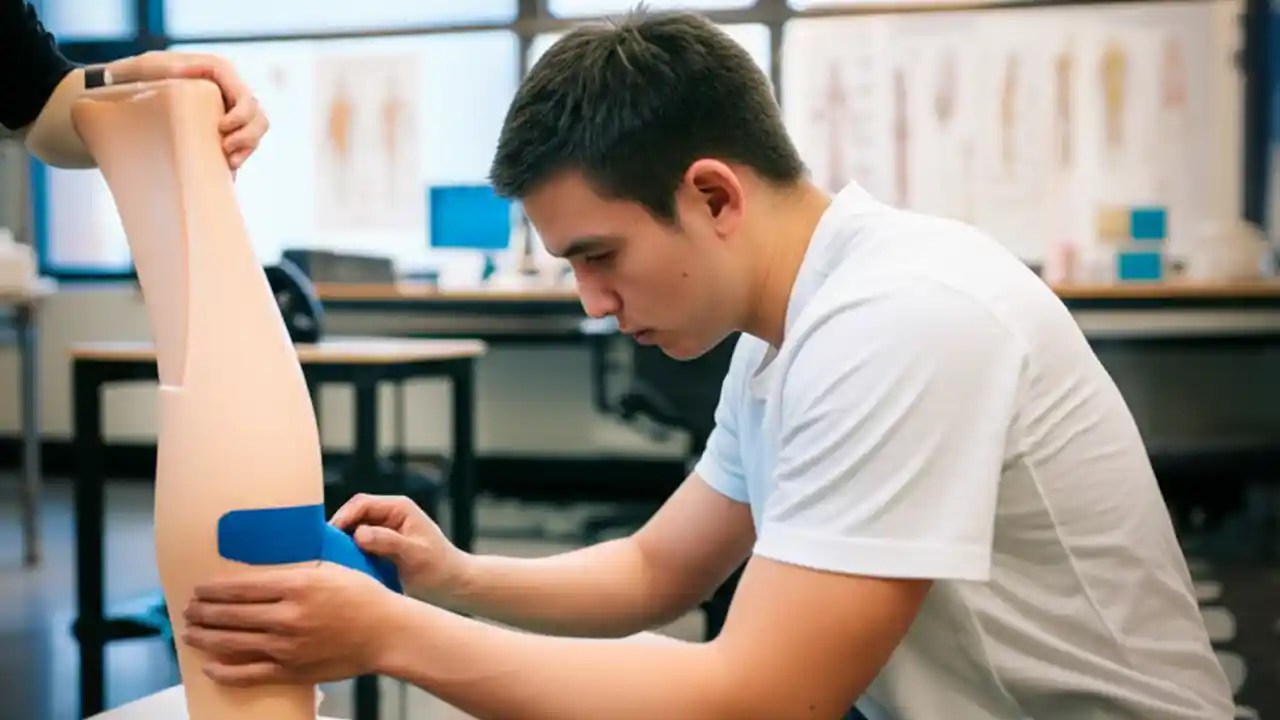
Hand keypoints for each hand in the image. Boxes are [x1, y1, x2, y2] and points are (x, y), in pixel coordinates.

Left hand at [109, 50, 268, 170]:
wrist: (127, 95)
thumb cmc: (135, 77)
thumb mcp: (141, 69)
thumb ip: (147, 69)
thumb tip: (160, 76)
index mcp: (216, 72)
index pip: (244, 93)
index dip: (242, 113)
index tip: (222, 127)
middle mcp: (227, 90)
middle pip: (256, 115)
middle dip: (248, 135)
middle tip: (225, 149)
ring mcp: (228, 111)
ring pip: (256, 130)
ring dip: (248, 147)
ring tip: (229, 161)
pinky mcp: (224, 130)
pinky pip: (245, 144)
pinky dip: (241, 156)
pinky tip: (226, 168)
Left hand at [182, 563, 402, 685]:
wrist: (387, 632)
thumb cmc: (364, 596)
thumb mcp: (331, 569)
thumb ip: (297, 570)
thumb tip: (268, 568)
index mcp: (296, 586)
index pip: (241, 587)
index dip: (213, 589)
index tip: (199, 588)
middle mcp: (286, 616)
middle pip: (230, 614)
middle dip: (203, 612)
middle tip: (188, 610)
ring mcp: (287, 646)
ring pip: (232, 642)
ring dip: (205, 637)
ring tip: (189, 633)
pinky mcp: (291, 670)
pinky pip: (249, 674)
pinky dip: (224, 671)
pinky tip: (209, 666)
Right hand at [330, 494, 469, 606]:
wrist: (453, 585)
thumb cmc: (440, 568)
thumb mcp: (415, 555)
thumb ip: (388, 542)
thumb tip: (359, 534)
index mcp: (399, 508)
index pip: (361, 504)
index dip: (342, 517)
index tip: (328, 537)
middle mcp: (390, 515)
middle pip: (353, 515)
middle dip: (337, 530)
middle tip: (321, 550)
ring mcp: (385, 530)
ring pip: (353, 530)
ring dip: (341, 543)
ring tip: (327, 560)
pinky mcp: (381, 546)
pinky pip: (358, 545)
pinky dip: (348, 553)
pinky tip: (341, 568)